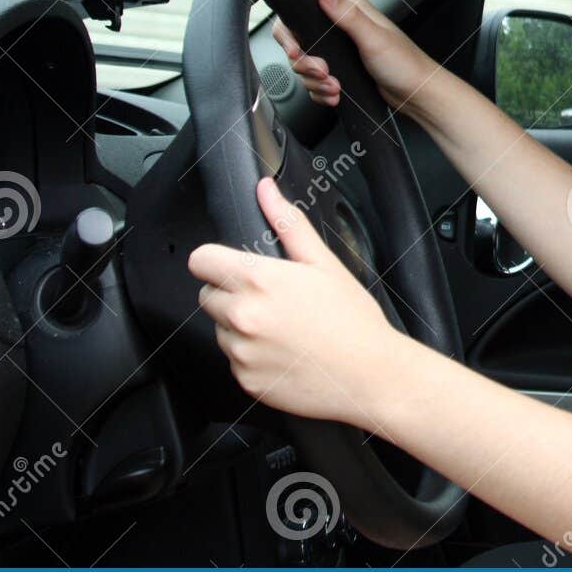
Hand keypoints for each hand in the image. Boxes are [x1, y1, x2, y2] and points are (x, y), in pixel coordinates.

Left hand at [188, 175, 410, 428]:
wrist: (371, 375)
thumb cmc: (354, 319)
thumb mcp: (324, 263)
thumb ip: (288, 224)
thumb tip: (266, 191)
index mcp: (258, 280)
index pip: (200, 261)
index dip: (216, 261)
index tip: (234, 267)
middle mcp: (242, 316)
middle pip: (207, 296)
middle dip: (232, 294)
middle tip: (273, 300)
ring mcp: (241, 352)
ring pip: (220, 330)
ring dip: (241, 327)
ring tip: (284, 329)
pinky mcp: (245, 380)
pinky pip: (234, 360)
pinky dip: (252, 357)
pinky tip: (285, 353)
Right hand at [272, 0, 434, 112]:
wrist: (416, 94)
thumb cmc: (405, 65)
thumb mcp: (374, 38)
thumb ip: (346, 15)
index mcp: (349, 10)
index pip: (303, 14)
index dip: (292, 35)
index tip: (297, 51)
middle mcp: (342, 27)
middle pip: (299, 44)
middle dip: (306, 65)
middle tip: (324, 73)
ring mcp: (340, 50)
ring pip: (306, 66)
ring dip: (316, 82)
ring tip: (335, 88)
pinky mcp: (341, 69)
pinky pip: (316, 81)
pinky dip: (321, 91)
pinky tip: (335, 94)